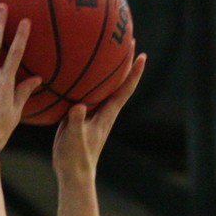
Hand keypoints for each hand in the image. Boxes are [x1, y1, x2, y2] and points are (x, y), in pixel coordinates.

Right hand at [52, 54, 145, 182]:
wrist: (73, 174)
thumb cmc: (76, 158)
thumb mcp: (74, 138)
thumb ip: (77, 122)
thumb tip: (78, 107)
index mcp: (106, 114)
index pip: (124, 90)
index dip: (134, 73)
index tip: (142, 55)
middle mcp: (103, 112)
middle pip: (118, 83)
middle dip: (124, 63)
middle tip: (127, 41)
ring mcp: (93, 114)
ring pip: (103, 87)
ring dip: (107, 70)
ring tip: (107, 50)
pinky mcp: (81, 117)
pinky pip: (87, 94)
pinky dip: (86, 82)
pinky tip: (77, 73)